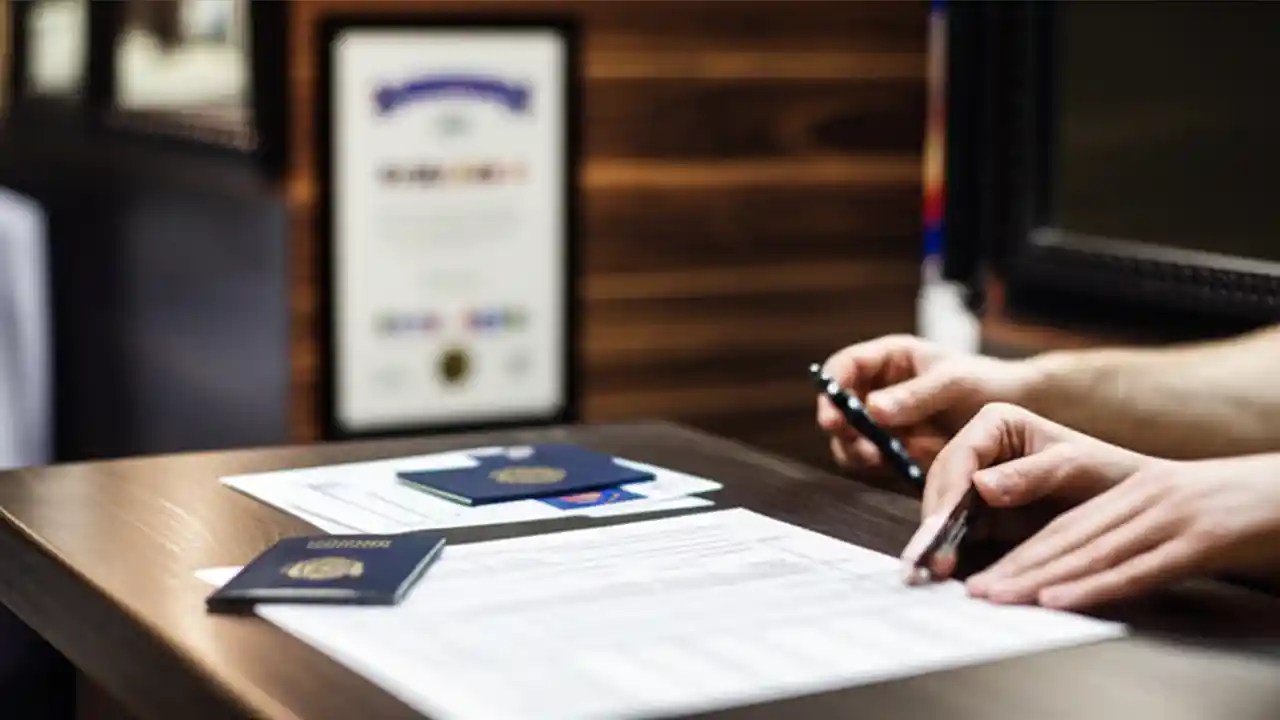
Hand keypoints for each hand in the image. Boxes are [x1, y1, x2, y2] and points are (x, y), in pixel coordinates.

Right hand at [816, 335, 1039, 472]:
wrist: (1019, 413)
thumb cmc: (985, 382)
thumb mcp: (953, 382)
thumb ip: (915, 395)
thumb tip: (872, 409)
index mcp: (887, 361)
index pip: (843, 368)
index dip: (832, 388)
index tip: (834, 414)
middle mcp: (878, 390)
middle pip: (838, 407)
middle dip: (840, 426)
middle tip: (854, 441)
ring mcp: (884, 424)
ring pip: (849, 439)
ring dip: (856, 450)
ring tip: (876, 457)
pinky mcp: (895, 451)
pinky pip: (874, 462)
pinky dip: (879, 467)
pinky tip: (897, 467)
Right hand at [900, 403, 1152, 581]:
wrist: (1135, 509)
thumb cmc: (1110, 475)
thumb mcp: (1075, 468)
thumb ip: (1031, 473)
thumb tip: (981, 485)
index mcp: (996, 423)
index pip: (959, 456)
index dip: (945, 492)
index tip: (938, 527)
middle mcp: (979, 448)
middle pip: (941, 483)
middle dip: (932, 520)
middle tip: (925, 560)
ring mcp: (977, 482)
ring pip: (942, 508)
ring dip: (933, 539)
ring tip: (927, 571)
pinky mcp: (980, 513)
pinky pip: (955, 529)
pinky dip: (946, 549)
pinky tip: (939, 571)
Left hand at [966, 452, 1279, 609]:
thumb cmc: (1244, 510)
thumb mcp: (1182, 511)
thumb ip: (1136, 531)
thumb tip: (1088, 562)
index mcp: (1137, 491)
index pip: (1066, 524)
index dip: (1020, 550)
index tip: (983, 574)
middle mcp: (1145, 499)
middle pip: (1068, 536)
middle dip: (1016, 565)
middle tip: (974, 590)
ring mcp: (1174, 516)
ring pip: (1093, 549)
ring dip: (1040, 576)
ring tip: (998, 596)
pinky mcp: (1205, 538)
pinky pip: (1141, 567)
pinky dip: (1095, 585)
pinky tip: (1060, 598)